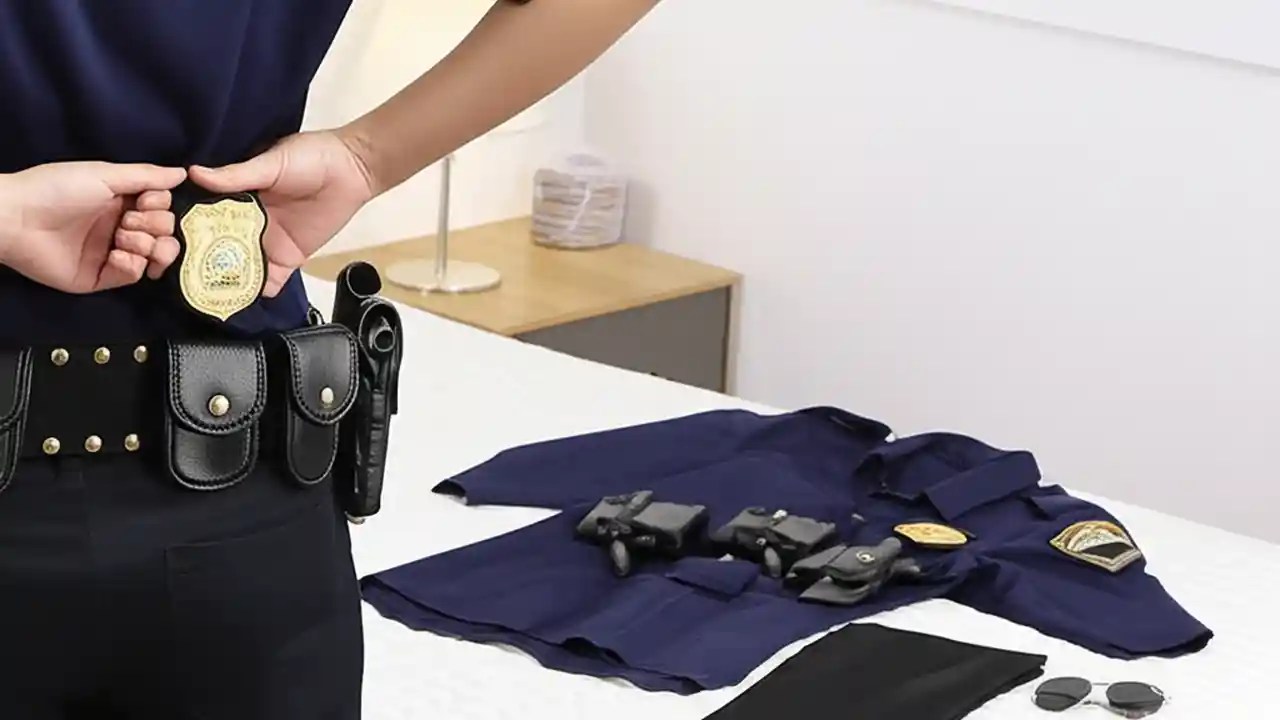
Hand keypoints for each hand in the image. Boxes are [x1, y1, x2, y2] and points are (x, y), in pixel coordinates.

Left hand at [0, 162, 184, 292]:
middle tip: (128, 222)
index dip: (161, 207)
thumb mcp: (105, 175)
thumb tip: (182, 173)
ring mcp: (111, 252)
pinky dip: (131, 266)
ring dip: (147, 246)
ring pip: (155, 256)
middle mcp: (119, 226)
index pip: (162, 208)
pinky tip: (116, 255)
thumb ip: (147, 176)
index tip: (144, 202)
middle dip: (155, 227)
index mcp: (121, 201)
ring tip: (124, 239)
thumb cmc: (56, 189)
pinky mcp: (100, 276)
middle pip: (165, 232)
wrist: (17, 218)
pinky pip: (133, 276)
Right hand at [144, 130, 375, 297]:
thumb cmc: (311, 157)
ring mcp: (264, 243)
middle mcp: (244, 224)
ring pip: (236, 269)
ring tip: (195, 295)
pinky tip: (237, 303)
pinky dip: (255, 293)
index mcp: (234, 197)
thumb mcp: (270, 163)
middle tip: (168, 274)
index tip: (156, 239)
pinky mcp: (287, 259)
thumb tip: (193, 173)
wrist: (352, 171)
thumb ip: (236, 175)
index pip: (200, 217)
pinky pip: (268, 282)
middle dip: (193, 262)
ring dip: (220, 281)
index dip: (180, 228)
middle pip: (213, 248)